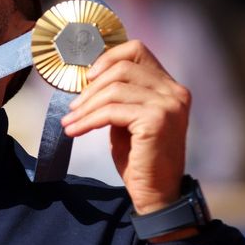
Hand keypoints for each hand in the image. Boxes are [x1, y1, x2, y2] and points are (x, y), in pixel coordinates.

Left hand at [60, 40, 189, 213]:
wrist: (156, 193)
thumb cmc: (140, 159)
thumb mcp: (128, 120)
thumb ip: (119, 97)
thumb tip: (90, 80)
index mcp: (170, 87)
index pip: (138, 50)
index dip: (108, 58)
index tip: (88, 78)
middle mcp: (174, 92)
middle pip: (122, 69)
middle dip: (91, 88)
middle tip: (73, 107)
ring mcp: (168, 105)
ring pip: (114, 90)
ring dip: (86, 106)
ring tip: (70, 122)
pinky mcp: (156, 120)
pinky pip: (111, 112)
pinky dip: (88, 120)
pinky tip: (75, 130)